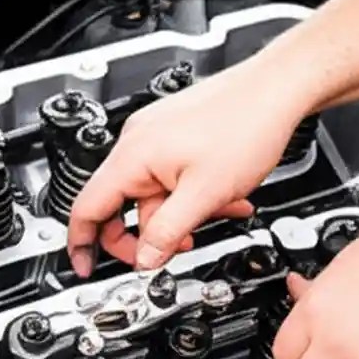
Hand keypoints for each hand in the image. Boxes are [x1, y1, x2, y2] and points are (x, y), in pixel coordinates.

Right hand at [66, 59, 313, 275]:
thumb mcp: (205, 195)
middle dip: (149, 234)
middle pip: (122, 205)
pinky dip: (192, 196)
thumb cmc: (245, 127)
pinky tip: (223, 198)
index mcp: (133, 156)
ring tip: (216, 212)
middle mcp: (137, 142)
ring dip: (181, 215)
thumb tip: (144, 259)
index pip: (87, 208)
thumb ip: (168, 232)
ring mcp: (156, 137)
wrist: (276, 90)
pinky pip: (172, 178)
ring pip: (154, 194)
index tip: (84, 268)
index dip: (81, 244)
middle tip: (173, 249)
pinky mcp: (176, 135)